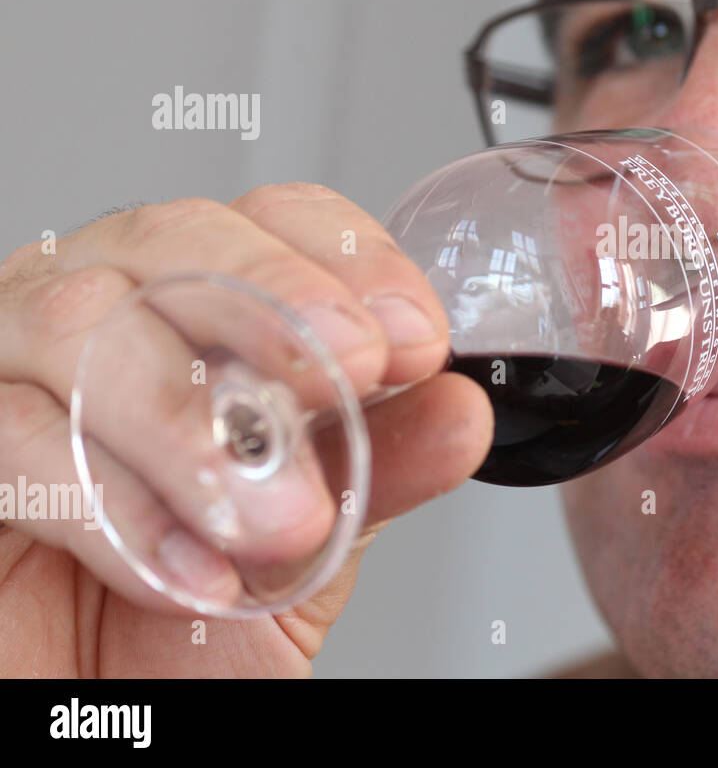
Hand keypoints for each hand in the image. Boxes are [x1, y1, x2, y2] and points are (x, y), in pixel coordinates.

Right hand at [0, 183, 491, 675]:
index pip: (272, 222)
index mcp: (196, 308)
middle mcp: (103, 311)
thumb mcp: (310, 537)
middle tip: (347, 374)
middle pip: (173, 238)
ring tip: (274, 518)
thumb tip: (460, 411)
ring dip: (192, 425)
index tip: (413, 339)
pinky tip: (187, 572)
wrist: (94, 706)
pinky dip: (112, 509)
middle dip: (272, 303)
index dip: (346, 262)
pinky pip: (11, 438)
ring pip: (82, 326)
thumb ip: (379, 466)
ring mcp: (13, 366)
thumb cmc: (185, 617)